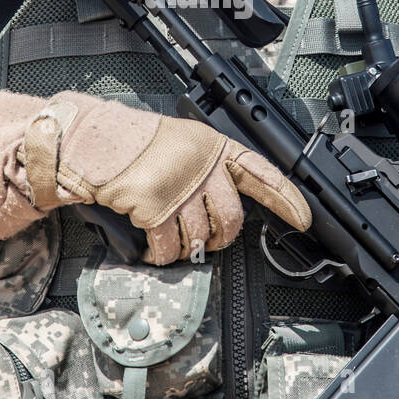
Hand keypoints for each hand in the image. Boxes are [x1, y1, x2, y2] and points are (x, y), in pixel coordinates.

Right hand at [0, 89, 310, 264]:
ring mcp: (179, 186)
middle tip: (205, 241)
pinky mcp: (154, 206)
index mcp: (212, 146)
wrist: (93, 142)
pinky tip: (152, 249)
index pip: (260, 173)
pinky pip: (168, 247)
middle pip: (231, 219)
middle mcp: (201, 165)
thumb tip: (225, 209)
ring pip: (199, 238)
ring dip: (184, 250)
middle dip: (220, 239)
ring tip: (169, 242)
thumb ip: (207, 170)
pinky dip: (161, 255)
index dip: (285, 198)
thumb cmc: (136, 146)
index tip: (304, 219)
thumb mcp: (182, 145)